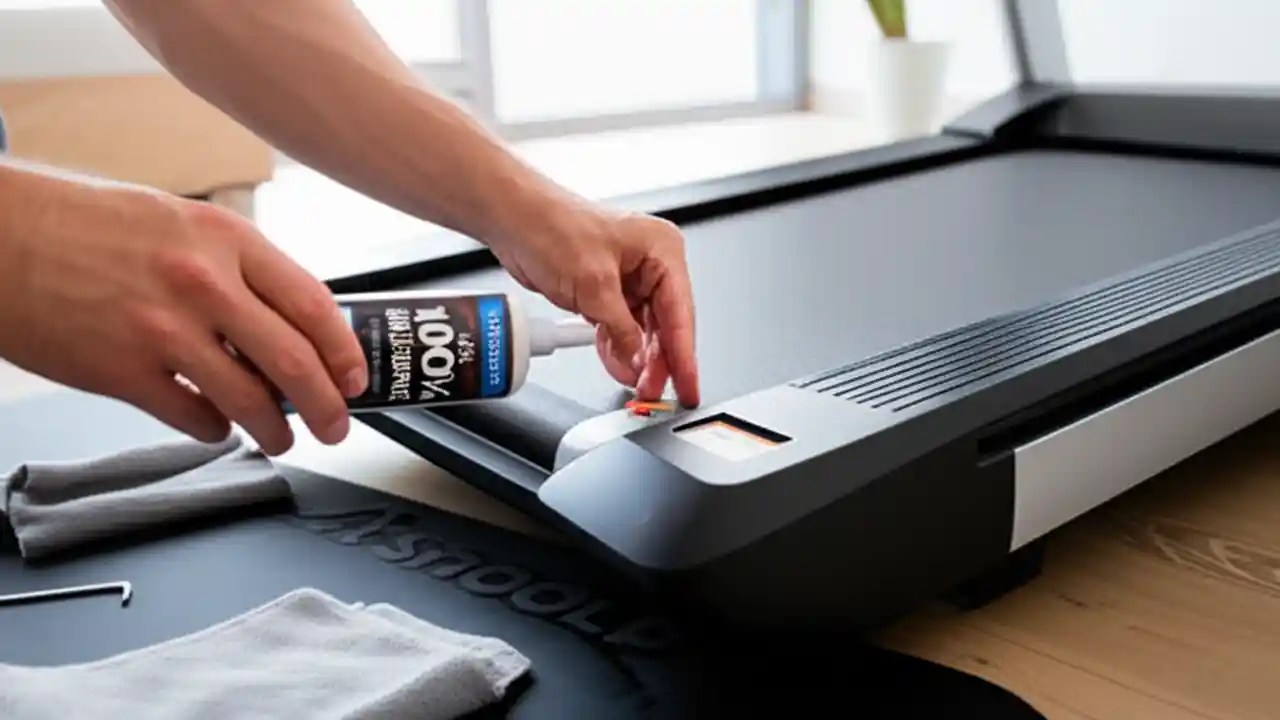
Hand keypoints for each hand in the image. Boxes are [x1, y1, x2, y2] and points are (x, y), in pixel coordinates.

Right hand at [0, 171, 366, 454]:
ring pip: (250, 400)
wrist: (0, 238)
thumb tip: (288, 321)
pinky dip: (215, 429)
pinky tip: (214, 424)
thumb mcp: (180, 223)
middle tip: (337, 426)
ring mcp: (163, 330)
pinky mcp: (123, 372)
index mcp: (225, 239)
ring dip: (275, 429)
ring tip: (280, 438)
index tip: (355, 376)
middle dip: (328, 405)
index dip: (344, 350)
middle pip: (294, 360)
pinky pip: (193, 417)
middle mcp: (203, 283)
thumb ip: (235, 267)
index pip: (312, 303)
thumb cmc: (87, 226)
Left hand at [487, 200, 699, 406]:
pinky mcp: (607, 289)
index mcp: (661, 249)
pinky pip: (621, 326)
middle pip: (666, 323)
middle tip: (654, 392)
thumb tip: (638, 362)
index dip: (683, 355)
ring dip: (637, 358)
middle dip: (658, 360)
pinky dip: (618, 347)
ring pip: (644, 329)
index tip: (688, 386)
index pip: (680, 311)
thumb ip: (621, 329)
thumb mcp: (594, 285)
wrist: (514, 220)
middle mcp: (650, 262)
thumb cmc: (553, 228)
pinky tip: (619, 366)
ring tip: (637, 386)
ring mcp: (629, 277)